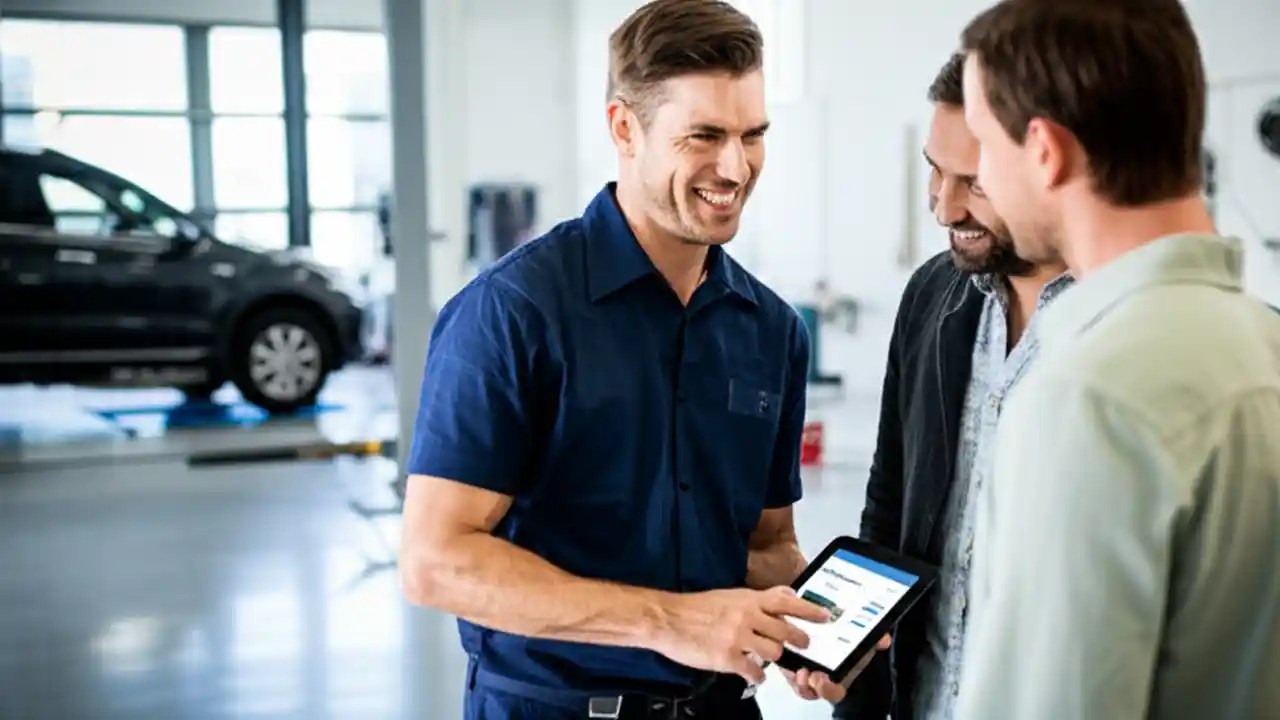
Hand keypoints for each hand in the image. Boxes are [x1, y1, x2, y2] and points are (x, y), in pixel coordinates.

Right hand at [654, 586, 831, 683]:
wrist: (669, 619)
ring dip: (774, 657)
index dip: (809, 610)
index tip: (824, 616)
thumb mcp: (730, 595)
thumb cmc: (696, 608)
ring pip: (774, 652)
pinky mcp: (728, 658)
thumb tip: (781, 596)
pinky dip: (756, 675)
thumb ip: (755, 599)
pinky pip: (754, 671)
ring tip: (767, 656)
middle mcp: (747, 617)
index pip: (786, 602)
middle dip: (799, 639)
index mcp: (748, 600)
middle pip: (786, 630)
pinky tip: (752, 673)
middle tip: (805, 644)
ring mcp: (738, 638)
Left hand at [782, 634, 891, 702]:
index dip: (826, 688)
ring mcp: (805, 673)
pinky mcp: (791, 662)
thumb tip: (884, 639)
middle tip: (803, 673)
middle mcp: (821, 679)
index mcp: (839, 678)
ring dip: (793, 676)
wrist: (837, 635)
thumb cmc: (850, 646)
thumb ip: (875, 641)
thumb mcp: (864, 642)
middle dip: (805, 685)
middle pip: (810, 691)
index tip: (821, 678)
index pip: (833, 692)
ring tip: (792, 665)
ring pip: (795, 683)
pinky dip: (784, 663)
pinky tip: (783, 651)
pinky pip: (785, 668)